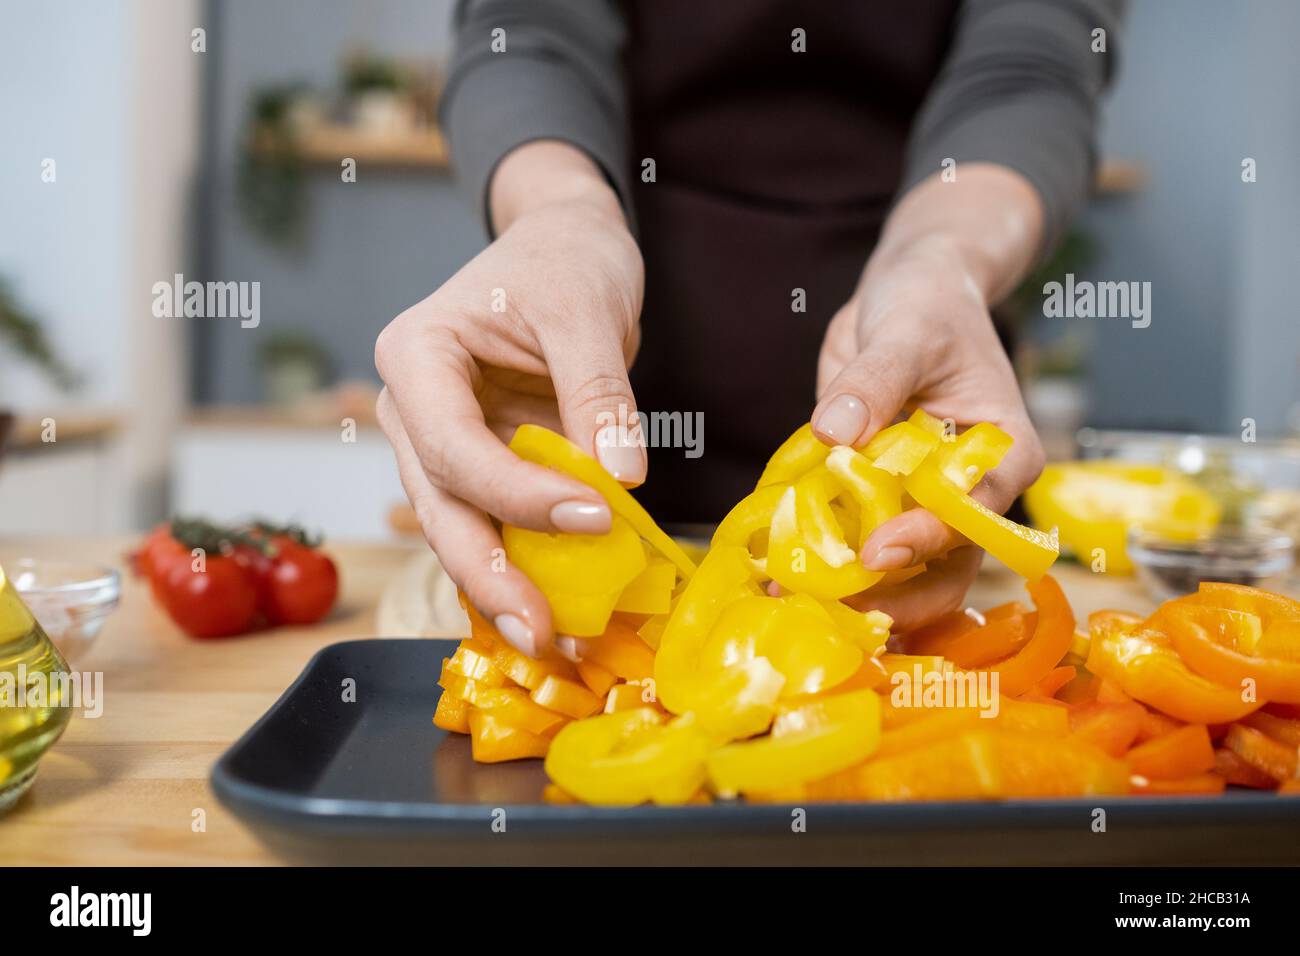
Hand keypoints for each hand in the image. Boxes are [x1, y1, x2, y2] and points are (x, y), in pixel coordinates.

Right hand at [375, 142, 644, 657]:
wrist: (560, 245)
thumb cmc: (563, 260)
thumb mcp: (587, 310)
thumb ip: (599, 393)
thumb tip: (620, 479)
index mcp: (416, 358)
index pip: (455, 447)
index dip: (519, 493)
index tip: (596, 514)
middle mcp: (412, 411)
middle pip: (441, 508)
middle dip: (492, 576)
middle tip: (544, 633)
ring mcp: (440, 445)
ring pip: (461, 530)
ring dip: (506, 587)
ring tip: (556, 641)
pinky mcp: (480, 468)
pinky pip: (496, 525)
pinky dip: (527, 565)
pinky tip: (560, 611)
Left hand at [811, 167, 1046, 630]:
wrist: (909, 294)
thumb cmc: (929, 305)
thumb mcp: (907, 331)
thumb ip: (874, 381)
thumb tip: (834, 432)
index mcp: (1001, 450)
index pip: (977, 510)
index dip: (931, 537)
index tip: (879, 552)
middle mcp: (968, 488)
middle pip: (945, 564)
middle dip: (892, 593)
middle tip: (830, 602)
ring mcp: (920, 499)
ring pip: (901, 570)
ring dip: (852, 590)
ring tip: (794, 597)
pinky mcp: (876, 496)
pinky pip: (852, 536)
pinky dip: (820, 556)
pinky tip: (775, 571)